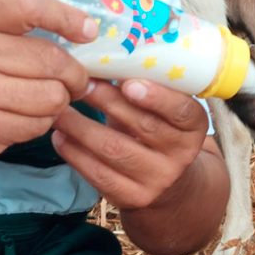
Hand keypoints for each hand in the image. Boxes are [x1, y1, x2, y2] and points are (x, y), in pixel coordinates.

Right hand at [0, 0, 95, 160]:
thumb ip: (12, 26)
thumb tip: (86, 31)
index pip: (26, 6)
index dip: (64, 16)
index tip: (88, 31)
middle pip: (53, 61)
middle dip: (75, 73)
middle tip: (75, 79)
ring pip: (53, 97)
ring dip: (59, 100)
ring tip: (45, 96)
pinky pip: (39, 126)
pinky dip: (41, 122)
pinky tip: (23, 113)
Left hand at [50, 79, 208, 209]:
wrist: (167, 183)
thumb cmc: (157, 131)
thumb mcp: (163, 111)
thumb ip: (144, 90)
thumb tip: (104, 57)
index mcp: (194, 127)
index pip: (182, 111)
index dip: (157, 97)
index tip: (128, 83)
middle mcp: (182, 155)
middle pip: (143, 126)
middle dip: (108, 102)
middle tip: (81, 84)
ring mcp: (158, 179)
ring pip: (115, 150)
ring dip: (81, 127)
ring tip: (59, 109)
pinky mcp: (133, 197)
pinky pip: (99, 175)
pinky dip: (75, 154)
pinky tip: (60, 137)